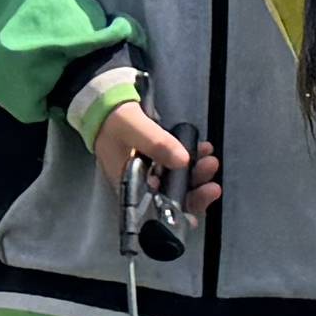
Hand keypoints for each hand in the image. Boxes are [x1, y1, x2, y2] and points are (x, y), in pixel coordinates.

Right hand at [90, 98, 213, 211]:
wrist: (105, 105)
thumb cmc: (113, 121)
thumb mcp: (132, 128)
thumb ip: (155, 143)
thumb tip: (183, 160)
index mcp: (130, 188)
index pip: (157, 210)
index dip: (180, 210)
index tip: (199, 200)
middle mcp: (142, 186)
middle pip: (173, 200)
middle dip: (196, 190)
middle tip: (210, 175)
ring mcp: (151, 174)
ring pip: (179, 184)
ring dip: (198, 175)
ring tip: (210, 159)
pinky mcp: (159, 161)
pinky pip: (179, 167)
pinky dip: (194, 161)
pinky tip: (203, 150)